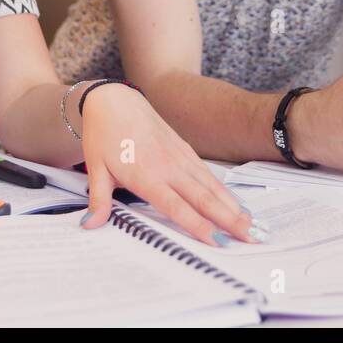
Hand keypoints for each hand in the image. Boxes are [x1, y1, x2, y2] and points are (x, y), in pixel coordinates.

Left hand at [78, 83, 262, 246]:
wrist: (114, 101)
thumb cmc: (103, 136)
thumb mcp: (95, 169)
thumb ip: (98, 201)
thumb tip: (89, 226)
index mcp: (146, 175)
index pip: (177, 207)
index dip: (198, 225)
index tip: (218, 242)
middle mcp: (168, 167)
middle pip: (204, 198)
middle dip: (230, 220)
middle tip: (252, 239)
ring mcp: (180, 157)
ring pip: (212, 186)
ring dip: (234, 207)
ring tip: (254, 227)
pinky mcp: (185, 150)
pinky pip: (208, 174)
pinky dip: (225, 191)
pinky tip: (237, 204)